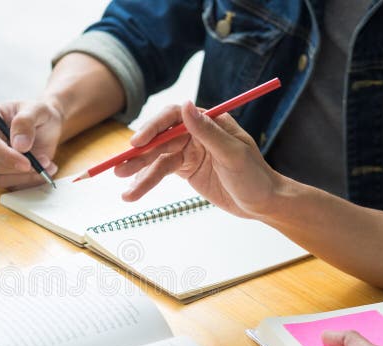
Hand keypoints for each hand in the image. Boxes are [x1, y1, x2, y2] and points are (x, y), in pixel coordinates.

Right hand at [0, 100, 61, 189]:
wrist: (45, 126)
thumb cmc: (38, 114)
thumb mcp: (37, 110)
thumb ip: (26, 122)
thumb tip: (19, 145)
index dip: (5, 155)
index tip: (26, 162)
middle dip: (19, 168)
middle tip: (44, 162)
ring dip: (26, 175)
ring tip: (46, 163)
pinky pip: (8, 183)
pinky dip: (28, 180)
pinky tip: (42, 170)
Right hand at [117, 101, 286, 218]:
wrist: (263, 203)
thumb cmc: (255, 176)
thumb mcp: (232, 154)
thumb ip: (207, 131)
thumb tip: (186, 106)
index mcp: (209, 122)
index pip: (173, 117)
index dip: (153, 128)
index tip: (136, 144)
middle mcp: (196, 133)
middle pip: (160, 140)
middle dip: (139, 156)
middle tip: (119, 168)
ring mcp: (189, 151)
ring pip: (157, 160)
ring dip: (140, 174)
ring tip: (125, 192)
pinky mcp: (185, 169)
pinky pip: (161, 173)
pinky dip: (146, 183)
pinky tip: (133, 193)